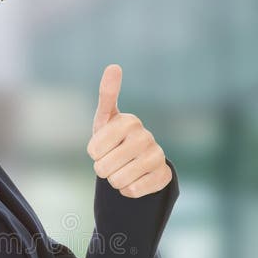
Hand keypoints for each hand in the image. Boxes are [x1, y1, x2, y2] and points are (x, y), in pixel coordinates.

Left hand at [86, 64, 172, 197]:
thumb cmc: (115, 138)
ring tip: (123, 168)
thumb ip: (107, 94)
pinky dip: (128, 190)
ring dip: (115, 180)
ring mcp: (157, 156)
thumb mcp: (105, 118)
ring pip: (118, 181)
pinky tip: (135, 179)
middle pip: (104, 168)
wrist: (137, 160)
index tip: (103, 146)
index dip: (94, 153)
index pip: (93, 150)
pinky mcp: (164, 175)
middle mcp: (146, 136)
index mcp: (129, 121)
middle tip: (113, 160)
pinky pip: (132, 191)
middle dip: (103, 169)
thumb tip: (114, 66)